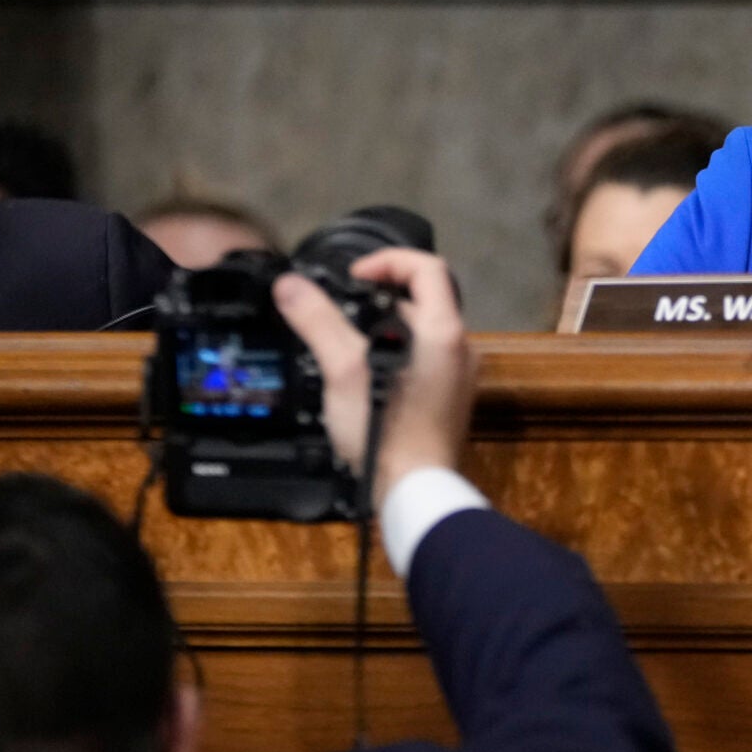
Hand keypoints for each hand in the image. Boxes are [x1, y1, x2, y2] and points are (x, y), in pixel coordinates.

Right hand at [274, 252, 477, 511]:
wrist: (413, 490)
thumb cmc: (385, 429)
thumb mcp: (343, 369)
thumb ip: (318, 321)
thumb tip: (290, 285)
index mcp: (444, 331)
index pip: (426, 267)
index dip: (388, 261)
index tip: (355, 277)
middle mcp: (461, 348)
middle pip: (425, 299)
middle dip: (381, 299)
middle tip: (342, 313)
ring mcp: (460, 376)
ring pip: (423, 332)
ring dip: (386, 329)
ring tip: (348, 347)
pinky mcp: (451, 399)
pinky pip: (426, 359)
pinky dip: (397, 354)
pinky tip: (366, 376)